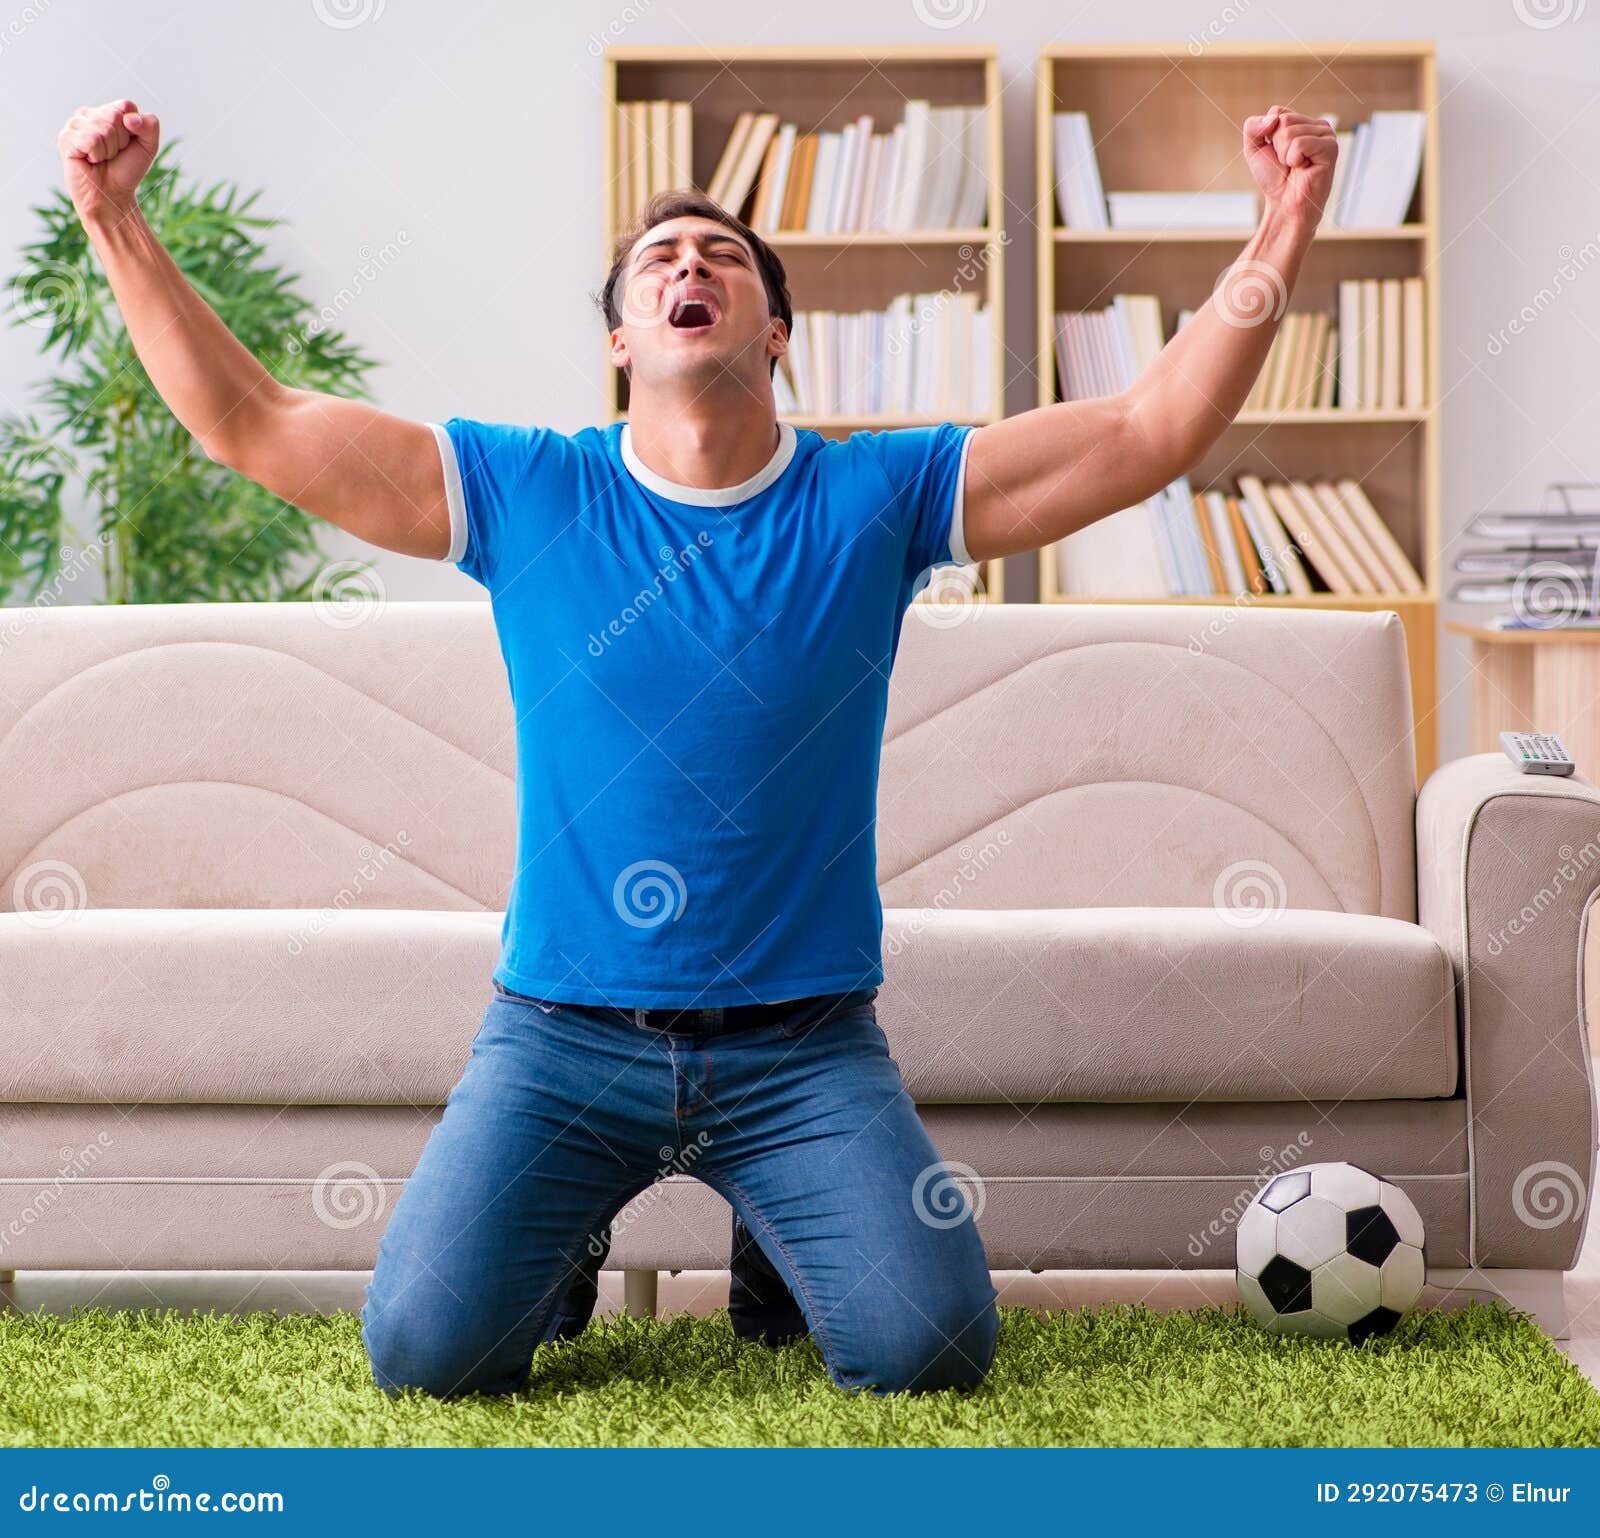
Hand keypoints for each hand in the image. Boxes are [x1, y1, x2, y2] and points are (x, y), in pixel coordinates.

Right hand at [58, 99, 160, 225]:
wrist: (113, 195)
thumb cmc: (126, 170)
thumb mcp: (148, 146)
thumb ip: (150, 125)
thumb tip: (130, 118)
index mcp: (106, 111)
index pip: (126, 106)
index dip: (134, 129)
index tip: (127, 145)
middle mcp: (88, 114)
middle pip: (115, 116)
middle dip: (121, 141)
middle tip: (113, 155)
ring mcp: (74, 125)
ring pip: (103, 128)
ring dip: (109, 150)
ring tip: (102, 159)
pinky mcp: (65, 138)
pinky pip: (91, 139)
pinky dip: (97, 154)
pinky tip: (90, 161)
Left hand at [1243, 106, 1336, 226]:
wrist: (1285, 204)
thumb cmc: (1274, 178)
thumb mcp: (1254, 150)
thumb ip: (1253, 127)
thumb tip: (1272, 118)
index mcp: (1302, 122)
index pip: (1276, 112)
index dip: (1268, 136)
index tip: (1277, 154)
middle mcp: (1316, 124)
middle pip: (1283, 120)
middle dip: (1276, 146)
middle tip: (1287, 163)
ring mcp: (1326, 134)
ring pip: (1290, 132)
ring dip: (1285, 155)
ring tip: (1296, 167)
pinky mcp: (1331, 147)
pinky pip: (1300, 143)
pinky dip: (1294, 159)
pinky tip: (1303, 168)